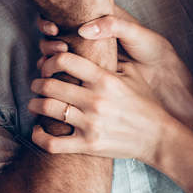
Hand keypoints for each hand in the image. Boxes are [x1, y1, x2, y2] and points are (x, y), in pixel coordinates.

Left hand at [29, 50, 174, 161]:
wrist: (158, 137)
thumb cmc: (145, 104)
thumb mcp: (133, 76)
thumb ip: (109, 61)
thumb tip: (89, 47)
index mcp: (105, 80)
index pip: (65, 61)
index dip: (49, 61)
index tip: (47, 66)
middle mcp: (95, 100)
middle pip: (49, 85)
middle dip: (37, 83)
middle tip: (37, 85)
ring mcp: (90, 123)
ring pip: (46, 109)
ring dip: (34, 105)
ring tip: (35, 104)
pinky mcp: (88, 145)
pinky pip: (52, 143)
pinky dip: (38, 136)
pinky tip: (38, 130)